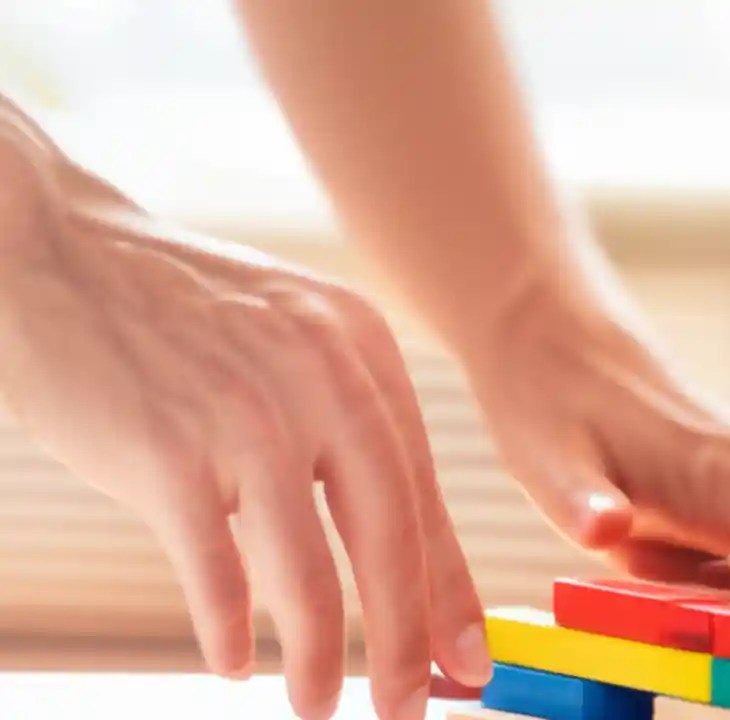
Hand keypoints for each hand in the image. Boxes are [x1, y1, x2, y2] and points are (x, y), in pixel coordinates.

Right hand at [0, 101, 486, 719]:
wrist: (54, 248)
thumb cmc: (182, 314)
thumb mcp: (292, 342)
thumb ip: (346, 430)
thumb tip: (399, 556)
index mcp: (362, 351)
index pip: (421, 489)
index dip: (449, 585)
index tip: (469, 656)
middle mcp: (317, 376)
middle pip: (386, 534)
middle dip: (404, 635)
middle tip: (408, 705)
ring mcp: (241, 412)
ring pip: (305, 567)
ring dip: (318, 655)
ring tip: (320, 705)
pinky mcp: (161, 450)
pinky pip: (212, 569)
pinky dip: (227, 627)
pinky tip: (234, 661)